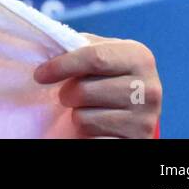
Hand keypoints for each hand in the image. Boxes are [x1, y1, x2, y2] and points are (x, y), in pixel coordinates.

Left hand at [34, 33, 160, 137]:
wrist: (138, 108)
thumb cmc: (111, 76)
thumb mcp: (104, 53)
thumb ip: (82, 47)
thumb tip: (53, 46)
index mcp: (139, 57)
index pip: (94, 58)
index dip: (61, 66)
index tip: (40, 74)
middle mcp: (149, 88)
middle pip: (84, 90)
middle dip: (67, 93)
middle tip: (69, 94)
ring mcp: (145, 119)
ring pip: (84, 118)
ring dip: (78, 114)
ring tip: (89, 109)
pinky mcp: (136, 141)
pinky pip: (93, 138)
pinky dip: (87, 133)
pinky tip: (97, 125)